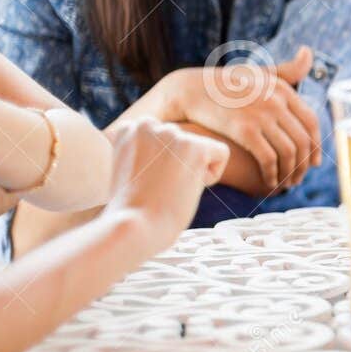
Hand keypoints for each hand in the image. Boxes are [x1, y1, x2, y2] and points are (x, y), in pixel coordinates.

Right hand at [102, 119, 228, 255]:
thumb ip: (147, 151)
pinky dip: (212, 175)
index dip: (162, 167)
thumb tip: (171, 149)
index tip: (147, 184)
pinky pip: (221, 153)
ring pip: (201, 148)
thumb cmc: (132, 210)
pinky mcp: (193, 146)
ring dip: (191, 172)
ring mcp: (170, 133)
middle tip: (159, 190)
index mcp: (129, 128)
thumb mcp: (131, 169)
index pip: (165, 140)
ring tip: (169, 190)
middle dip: (178, 168)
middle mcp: (147, 124)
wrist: (134, 227)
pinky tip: (188, 188)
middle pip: (184, 143)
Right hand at [159, 47, 321, 192]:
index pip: (311, 121)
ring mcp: (261, 116)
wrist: (190, 90)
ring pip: (289, 152)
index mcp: (282, 89)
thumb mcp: (258, 72)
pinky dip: (273, 174)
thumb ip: (286, 70)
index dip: (317, 145)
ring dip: (290, 173)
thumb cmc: (225, 83)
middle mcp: (276, 101)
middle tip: (300, 178)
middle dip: (304, 164)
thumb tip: (308, 52)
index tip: (315, 162)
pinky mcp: (244, 130)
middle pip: (302, 140)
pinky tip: (270, 182)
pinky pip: (269, 159)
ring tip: (286, 183)